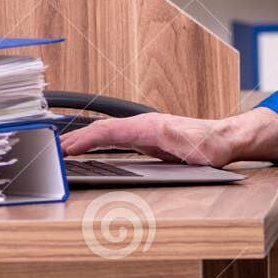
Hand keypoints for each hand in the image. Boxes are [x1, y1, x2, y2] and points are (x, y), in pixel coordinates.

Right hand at [57, 105, 277, 166]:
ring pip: (105, 134)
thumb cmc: (212, 146)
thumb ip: (175, 138)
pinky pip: (114, 140)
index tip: (65, 148)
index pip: (108, 131)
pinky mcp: (145, 139)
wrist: (225, 140)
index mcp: (149, 126)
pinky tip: (87, 150)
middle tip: (52, 151)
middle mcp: (143, 125)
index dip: (84, 140)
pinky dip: (96, 144)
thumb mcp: (195, 148)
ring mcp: (143, 131)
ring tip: (62, 151)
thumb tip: (154, 129)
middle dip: (75, 140)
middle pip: (101, 131)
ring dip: (83, 142)